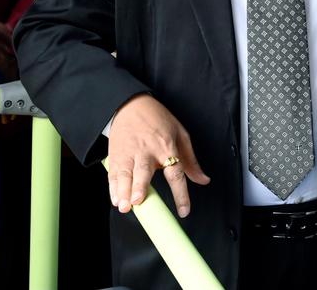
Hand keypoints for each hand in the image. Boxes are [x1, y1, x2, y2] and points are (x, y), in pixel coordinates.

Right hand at [108, 94, 209, 216]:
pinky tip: (115, 198)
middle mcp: (147, 151)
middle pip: (144, 171)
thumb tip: (203, 180)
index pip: (176, 173)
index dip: (180, 193)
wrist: (131, 105)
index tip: (184, 211)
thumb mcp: (180, 135)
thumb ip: (191, 161)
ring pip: (126, 173)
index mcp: (167, 147)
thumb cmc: (158, 119)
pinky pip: (114, 174)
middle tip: (138, 202)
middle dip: (140, 186)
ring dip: (124, 190)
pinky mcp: (116, 155)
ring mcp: (130, 153)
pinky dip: (113, 187)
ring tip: (124, 205)